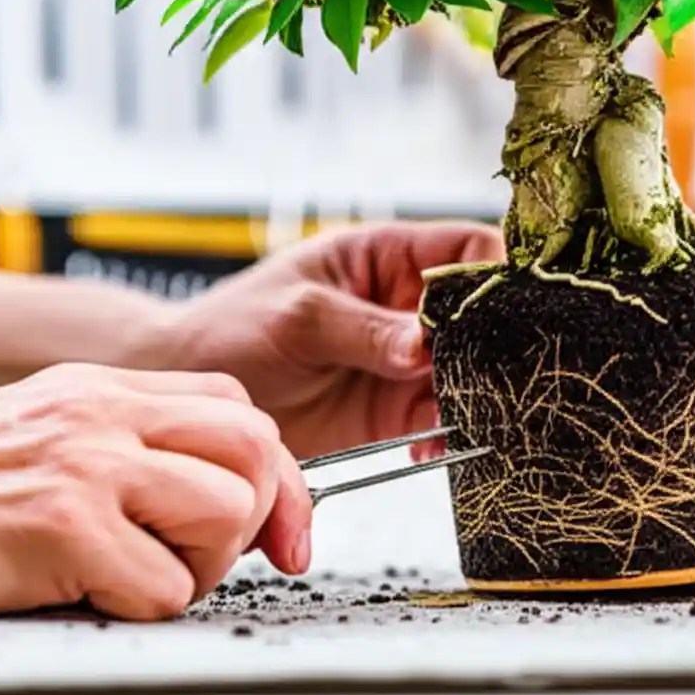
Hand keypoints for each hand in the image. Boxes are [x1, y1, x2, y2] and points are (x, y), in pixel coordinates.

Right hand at [0, 363, 310, 633]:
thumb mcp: (44, 433)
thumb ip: (128, 445)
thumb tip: (220, 488)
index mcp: (102, 389)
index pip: (238, 409)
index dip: (270, 471)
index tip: (273, 527)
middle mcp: (102, 413)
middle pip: (254, 448)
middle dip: (254, 515)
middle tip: (203, 554)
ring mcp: (86, 464)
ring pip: (227, 512)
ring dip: (198, 566)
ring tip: (132, 577)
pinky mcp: (64, 526)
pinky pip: (166, 585)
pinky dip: (140, 608)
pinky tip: (86, 596)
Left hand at [155, 221, 503, 459]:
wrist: (200, 402)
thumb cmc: (232, 330)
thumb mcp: (295, 317)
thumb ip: (362, 329)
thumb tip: (423, 346)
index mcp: (387, 256)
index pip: (469, 248)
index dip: (491, 274)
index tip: (493, 312)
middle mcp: (407, 305)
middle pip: (482, 315)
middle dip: (493, 344)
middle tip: (487, 377)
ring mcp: (406, 361)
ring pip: (471, 371)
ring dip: (475, 395)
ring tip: (464, 417)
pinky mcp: (396, 410)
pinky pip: (443, 419)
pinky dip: (448, 435)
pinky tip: (430, 446)